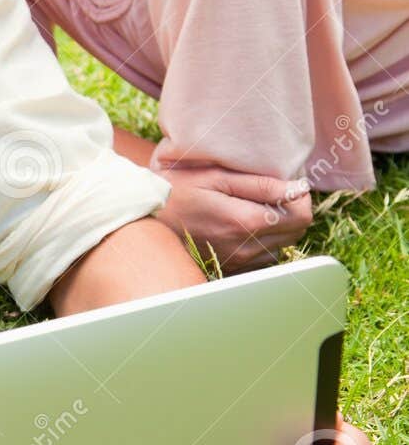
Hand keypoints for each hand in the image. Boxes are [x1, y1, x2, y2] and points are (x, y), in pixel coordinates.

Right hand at [154, 162, 312, 270]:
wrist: (144, 218)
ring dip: (279, 226)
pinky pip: (265, 257)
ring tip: (255, 207)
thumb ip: (261, 183)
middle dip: (292, 210)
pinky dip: (264, 241)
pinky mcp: (230, 268)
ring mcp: (238, 262)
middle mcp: (244, 248)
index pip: (301, 214)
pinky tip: (245, 225)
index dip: (300, 196)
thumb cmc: (178, 189)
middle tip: (271, 192)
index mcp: (244, 221)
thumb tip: (298, 187)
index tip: (286, 182)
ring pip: (283, 245)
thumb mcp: (217, 176)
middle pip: (296, 231)